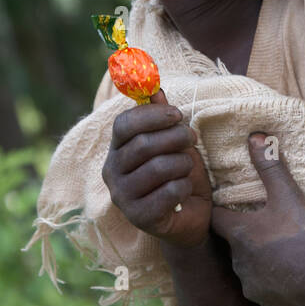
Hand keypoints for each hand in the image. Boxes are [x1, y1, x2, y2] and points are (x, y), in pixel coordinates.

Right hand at [102, 89, 211, 246]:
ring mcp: (123, 197)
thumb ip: (162, 117)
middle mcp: (112, 173)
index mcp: (116, 149)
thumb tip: (155, 88)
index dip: (151, 115)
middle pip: (143, 144)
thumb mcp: (174, 141)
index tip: (178, 114)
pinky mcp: (139, 217)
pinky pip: (169, 191)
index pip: (123, 124)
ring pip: (157, 167)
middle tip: (192, 137)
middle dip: (175, 136)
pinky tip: (184, 190)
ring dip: (182, 162)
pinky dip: (184, 186)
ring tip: (187, 166)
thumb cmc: (179, 173)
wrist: (191, 215)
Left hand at [210, 134, 304, 305]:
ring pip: (247, 267)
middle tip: (260, 225)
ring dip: (257, 259)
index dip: (222, 210)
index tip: (227, 204)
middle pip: (232, 244)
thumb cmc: (303, 234)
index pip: (216, 218)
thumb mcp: (287, 195)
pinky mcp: (266, 302)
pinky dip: (271, 279)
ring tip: (276, 249)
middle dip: (243, 235)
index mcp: (238, 233)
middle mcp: (237, 260)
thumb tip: (254, 136)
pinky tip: (287, 272)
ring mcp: (251, 284)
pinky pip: (263, 287)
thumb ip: (270, 165)